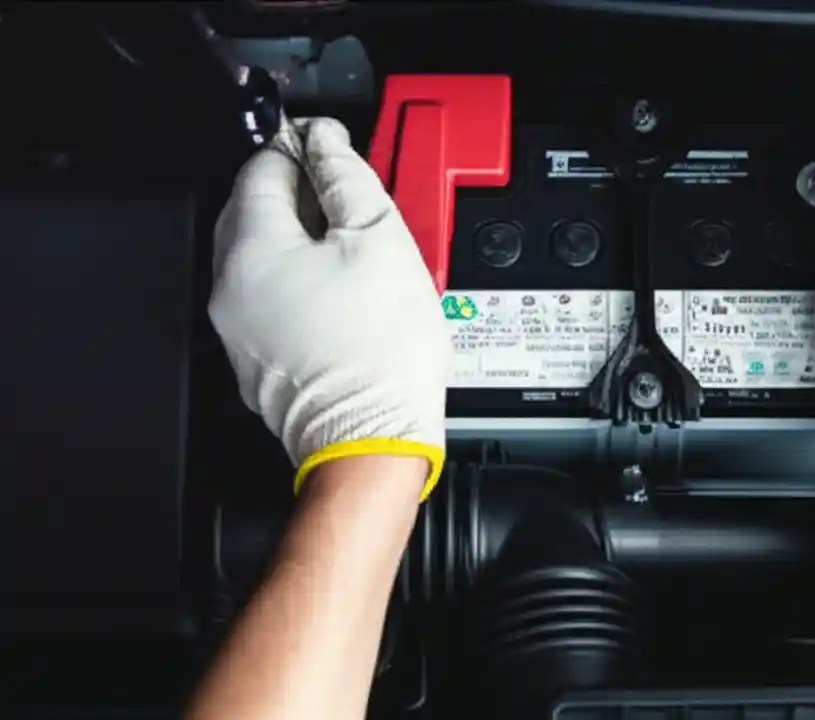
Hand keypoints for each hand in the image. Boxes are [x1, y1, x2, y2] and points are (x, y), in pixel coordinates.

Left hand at [209, 118, 448, 500]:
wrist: (373, 437)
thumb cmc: (378, 353)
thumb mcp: (379, 239)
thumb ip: (346, 177)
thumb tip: (326, 144)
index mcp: (254, 247)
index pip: (260, 167)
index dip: (297, 145)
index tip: (325, 143)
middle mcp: (231, 287)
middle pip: (251, 212)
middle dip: (293, 192)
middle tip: (339, 188)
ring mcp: (238, 329)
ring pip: (260, 260)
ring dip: (296, 240)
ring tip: (348, 244)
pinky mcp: (257, 363)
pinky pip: (269, 303)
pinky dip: (297, 285)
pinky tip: (339, 294)